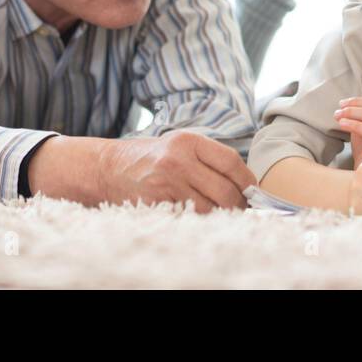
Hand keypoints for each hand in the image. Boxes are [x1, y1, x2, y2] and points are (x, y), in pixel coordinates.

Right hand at [97, 130, 254, 213]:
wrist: (108, 168)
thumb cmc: (151, 157)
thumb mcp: (179, 145)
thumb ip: (209, 158)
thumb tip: (245, 182)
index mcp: (188, 141)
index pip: (231, 162)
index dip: (247, 180)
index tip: (253, 190)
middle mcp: (178, 160)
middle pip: (224, 189)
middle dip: (238, 203)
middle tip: (241, 208)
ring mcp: (166, 184)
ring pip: (209, 208)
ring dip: (221, 215)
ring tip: (222, 213)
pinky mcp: (155, 204)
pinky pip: (189, 217)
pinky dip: (199, 220)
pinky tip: (200, 216)